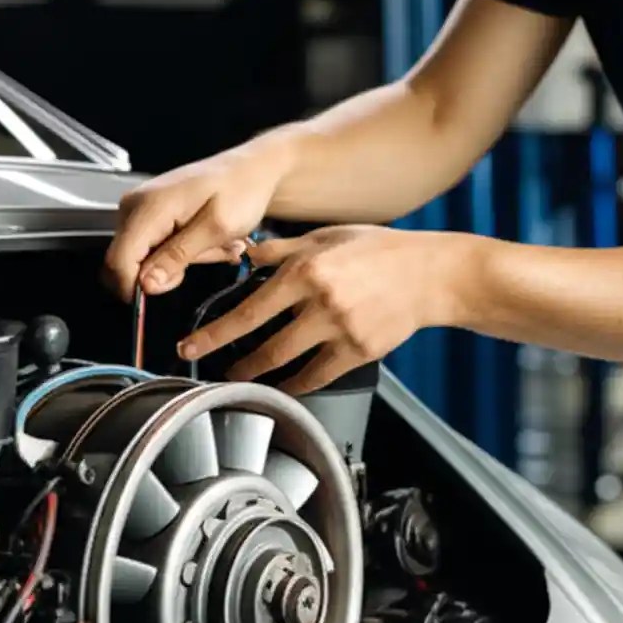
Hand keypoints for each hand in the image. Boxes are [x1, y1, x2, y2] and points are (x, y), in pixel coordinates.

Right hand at [103, 139, 292, 301]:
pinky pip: (153, 249)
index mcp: (148, 206)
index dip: (136, 286)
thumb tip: (145, 285)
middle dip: (168, 271)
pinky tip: (204, 240)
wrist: (251, 169)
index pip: (119, 260)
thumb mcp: (217, 228)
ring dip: (180, 262)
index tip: (173, 285)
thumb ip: (178, 255)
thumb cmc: (241, 192)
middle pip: (129, 262)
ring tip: (213, 244)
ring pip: (144, 259)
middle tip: (208, 254)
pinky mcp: (147, 214)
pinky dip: (179, 252)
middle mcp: (133, 206)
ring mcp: (138, 209)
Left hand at [177, 225, 463, 394]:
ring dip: (259, 373)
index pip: (248, 308)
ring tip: (242, 377)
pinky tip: (284, 385)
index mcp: (306, 270)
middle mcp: (320, 301)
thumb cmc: (381, 251)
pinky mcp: (359, 351)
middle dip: (230, 360)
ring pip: (288, 361)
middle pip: (263, 342)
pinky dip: (297, 384)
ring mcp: (341, 329)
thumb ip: (282, 249)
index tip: (193, 344)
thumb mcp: (327, 236)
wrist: (430, 274)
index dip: (216, 332)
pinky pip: (318, 375)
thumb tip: (246, 255)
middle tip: (208, 368)